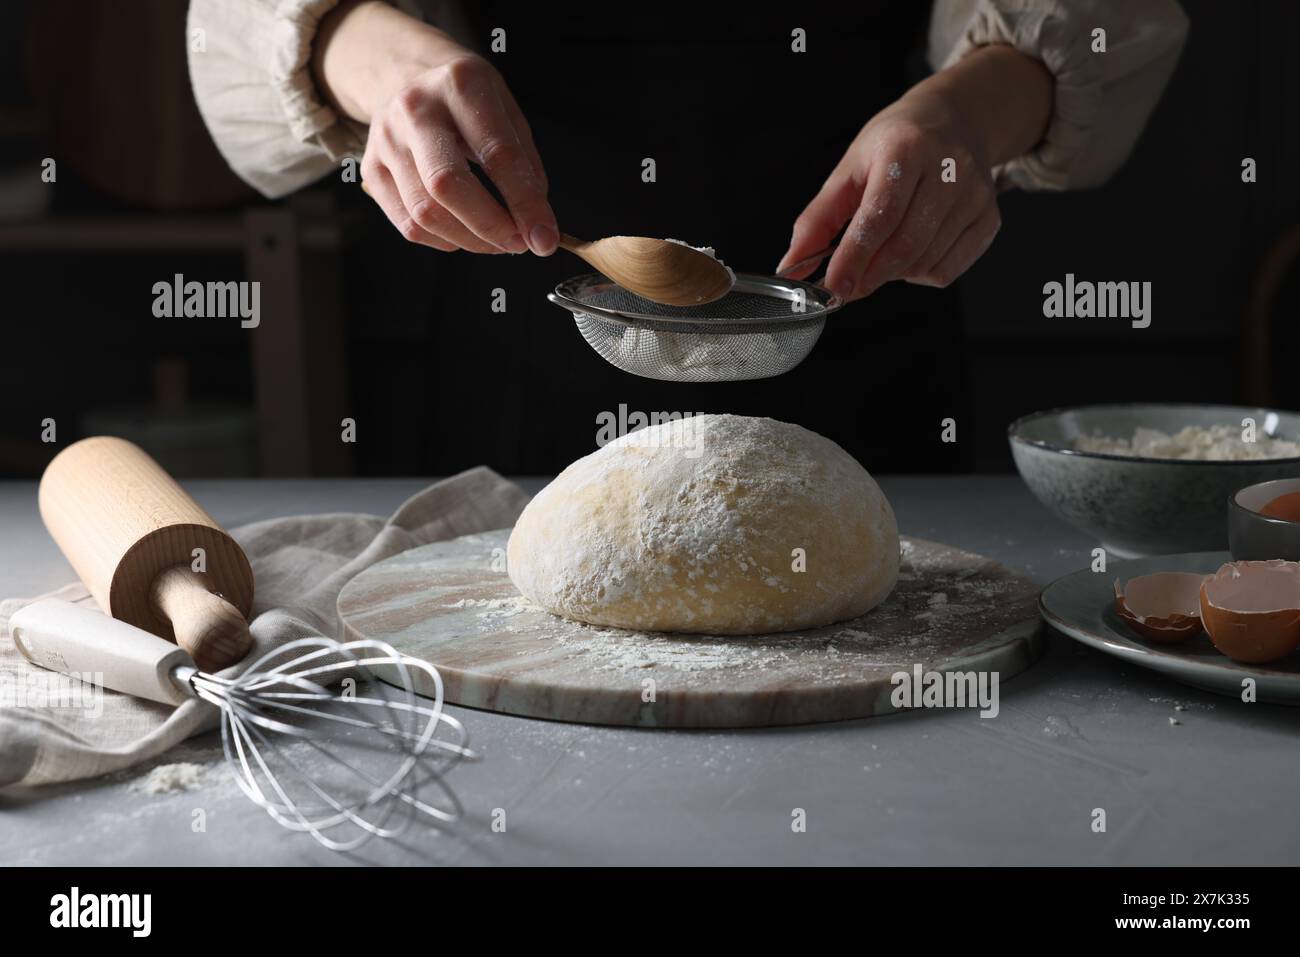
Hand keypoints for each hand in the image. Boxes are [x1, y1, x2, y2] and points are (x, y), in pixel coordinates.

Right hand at [314, 1, 556, 254]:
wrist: (402, 74)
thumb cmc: (465, 100)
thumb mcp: (506, 110)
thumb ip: (525, 165)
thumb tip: (536, 224)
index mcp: (461, 85)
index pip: (497, 153)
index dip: (525, 203)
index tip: (545, 237)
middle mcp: (416, 110)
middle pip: (447, 185)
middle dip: (491, 227)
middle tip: (520, 244)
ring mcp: (386, 141)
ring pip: (425, 213)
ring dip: (470, 240)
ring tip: (498, 241)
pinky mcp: (371, 170)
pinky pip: (408, 224)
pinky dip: (445, 240)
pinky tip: (466, 234)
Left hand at [778, 91, 998, 299]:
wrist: (954, 119)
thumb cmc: (896, 144)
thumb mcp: (850, 168)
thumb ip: (818, 219)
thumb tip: (791, 266)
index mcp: (906, 148)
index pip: (880, 215)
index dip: (854, 258)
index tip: (833, 288)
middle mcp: (948, 169)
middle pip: (905, 244)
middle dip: (870, 275)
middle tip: (848, 285)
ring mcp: (975, 194)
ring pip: (925, 261)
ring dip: (892, 274)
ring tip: (879, 256)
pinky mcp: (989, 218)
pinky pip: (948, 269)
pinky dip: (919, 274)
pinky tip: (909, 253)